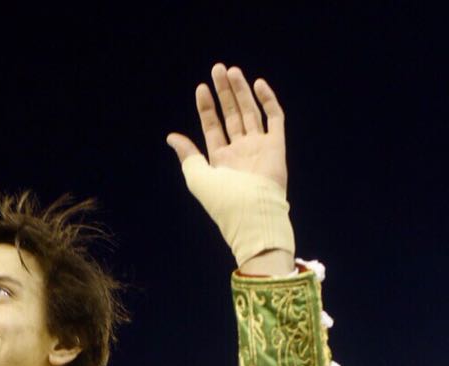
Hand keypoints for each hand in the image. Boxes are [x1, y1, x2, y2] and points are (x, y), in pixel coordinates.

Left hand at [166, 64, 292, 272]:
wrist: (254, 214)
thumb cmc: (224, 200)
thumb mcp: (197, 177)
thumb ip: (187, 154)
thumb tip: (171, 136)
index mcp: (221, 160)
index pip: (213, 127)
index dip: (207, 108)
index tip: (200, 88)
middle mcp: (241, 151)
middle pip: (232, 115)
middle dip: (225, 93)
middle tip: (218, 69)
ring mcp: (259, 148)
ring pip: (250, 112)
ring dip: (241, 91)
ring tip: (232, 71)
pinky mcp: (277, 146)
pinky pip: (274, 118)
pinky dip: (267, 100)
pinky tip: (257, 84)